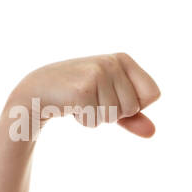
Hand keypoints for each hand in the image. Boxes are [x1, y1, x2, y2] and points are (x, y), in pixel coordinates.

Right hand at [11, 53, 160, 137]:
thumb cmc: (77, 95)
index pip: (153, 94)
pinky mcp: (83, 89)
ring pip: (114, 116)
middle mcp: (112, 62)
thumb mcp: (109, 102)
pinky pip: (96, 121)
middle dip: (113, 113)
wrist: (38, 91)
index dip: (133, 104)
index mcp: (123, 59)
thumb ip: (132, 116)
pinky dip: (84, 121)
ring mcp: (97, 73)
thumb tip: (152, 132)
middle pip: (133, 108)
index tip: (111, 96)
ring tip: (81, 102)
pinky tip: (71, 106)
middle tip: (91, 100)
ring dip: (96, 117)